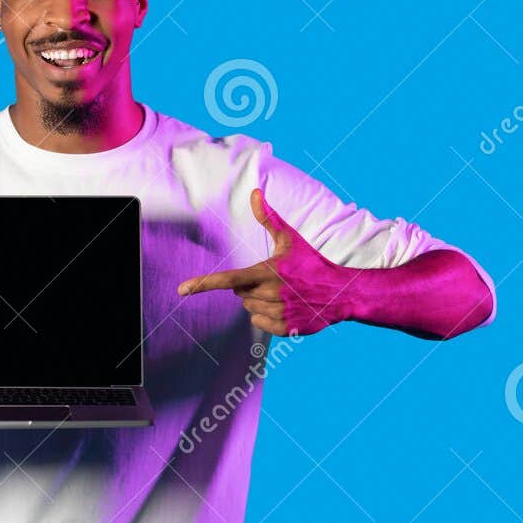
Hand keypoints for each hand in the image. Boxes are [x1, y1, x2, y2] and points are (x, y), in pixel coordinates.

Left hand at [176, 188, 352, 336]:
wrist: (341, 293)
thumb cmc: (312, 262)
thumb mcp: (291, 239)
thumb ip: (268, 218)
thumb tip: (255, 192)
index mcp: (268, 272)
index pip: (230, 279)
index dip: (204, 284)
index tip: (182, 290)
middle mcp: (271, 295)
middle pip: (239, 293)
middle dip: (249, 286)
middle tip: (273, 279)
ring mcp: (278, 314)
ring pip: (249, 308)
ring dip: (258, 301)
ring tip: (283, 292)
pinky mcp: (285, 329)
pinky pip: (258, 323)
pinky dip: (266, 316)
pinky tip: (285, 306)